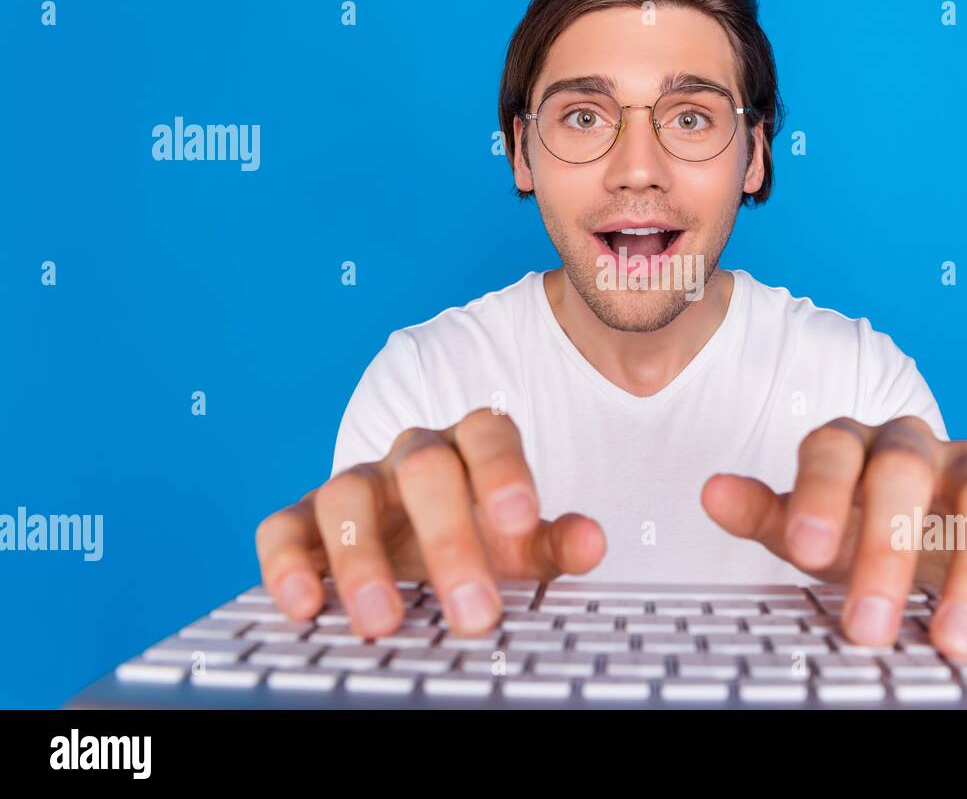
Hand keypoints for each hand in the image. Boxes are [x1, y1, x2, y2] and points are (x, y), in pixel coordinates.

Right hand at [255, 410, 605, 636]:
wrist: (415, 545)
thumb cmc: (478, 537)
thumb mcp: (519, 544)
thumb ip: (553, 541)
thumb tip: (592, 542)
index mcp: (471, 447)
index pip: (489, 434)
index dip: (503, 472)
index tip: (519, 521)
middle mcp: (410, 455)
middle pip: (424, 468)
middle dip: (448, 541)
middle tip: (473, 615)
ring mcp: (354, 483)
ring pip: (346, 492)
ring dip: (362, 559)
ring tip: (383, 623)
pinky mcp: (302, 519)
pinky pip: (282, 527)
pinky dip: (288, 563)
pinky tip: (303, 606)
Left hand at [701, 416, 966, 659]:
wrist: (920, 531)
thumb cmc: (850, 527)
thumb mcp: (804, 527)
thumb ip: (764, 512)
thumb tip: (712, 492)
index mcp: (852, 443)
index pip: (832, 449)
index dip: (820, 494)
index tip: (807, 552)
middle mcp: (915, 443)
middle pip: (906, 471)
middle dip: (888, 550)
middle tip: (869, 629)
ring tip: (953, 644)